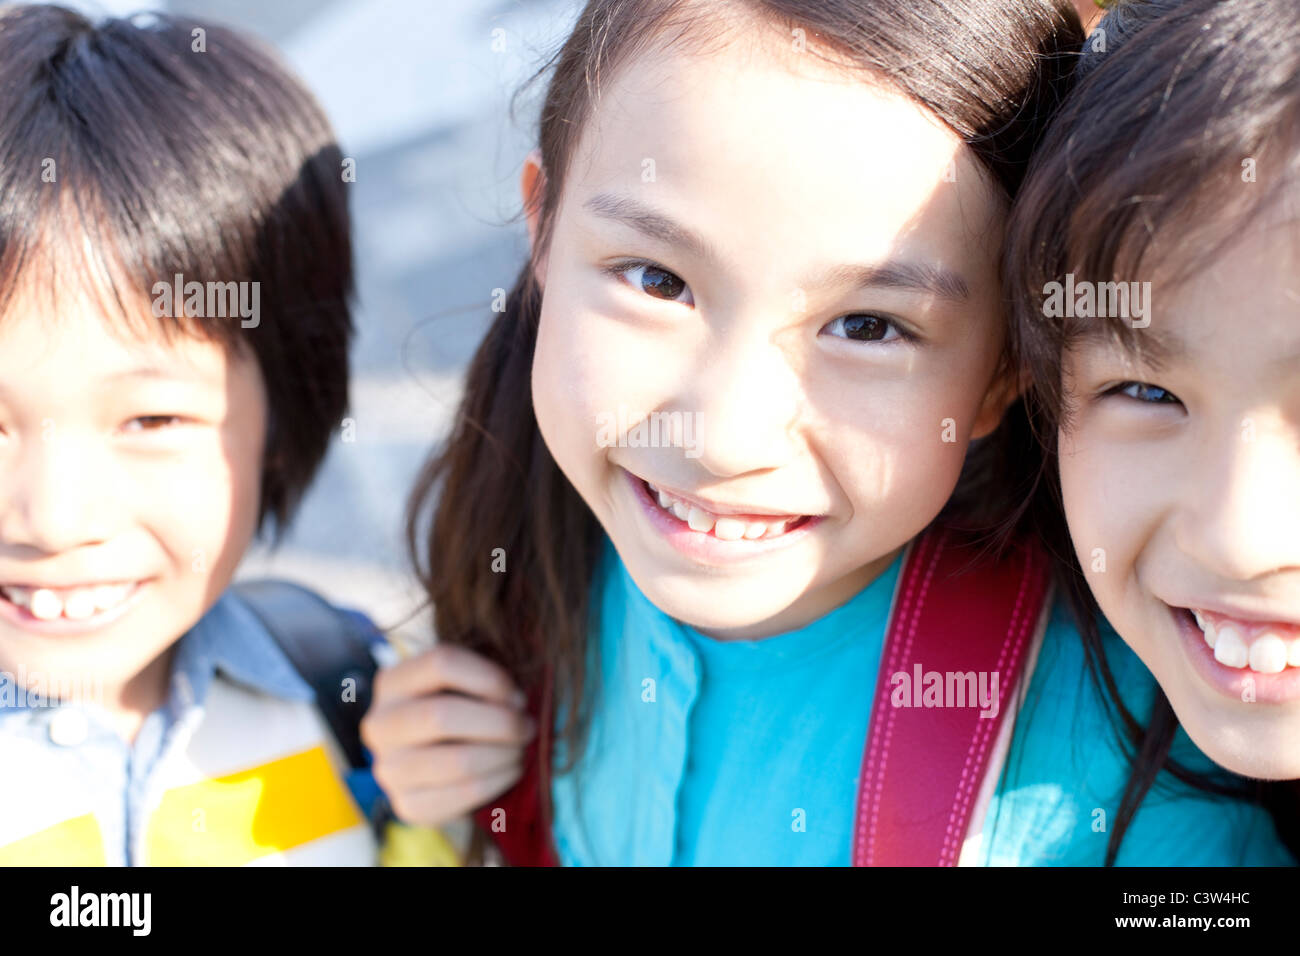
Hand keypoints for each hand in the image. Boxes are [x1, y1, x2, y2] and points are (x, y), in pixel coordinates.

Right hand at [361, 643, 534, 826]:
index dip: (490, 678)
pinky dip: (499, 781)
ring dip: (503, 754)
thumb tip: (517, 702)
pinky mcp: (406, 806)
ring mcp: (388, 769)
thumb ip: (481, 680)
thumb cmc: (457, 711)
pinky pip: (463, 794)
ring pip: (457, 761)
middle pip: (442, 715)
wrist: (434, 765)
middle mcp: (379, 725)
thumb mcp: (460, 684)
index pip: (440, 664)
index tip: (516, 696)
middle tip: (526, 727)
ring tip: (519, 749)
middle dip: (500, 722)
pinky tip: (510, 771)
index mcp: (391, 682)